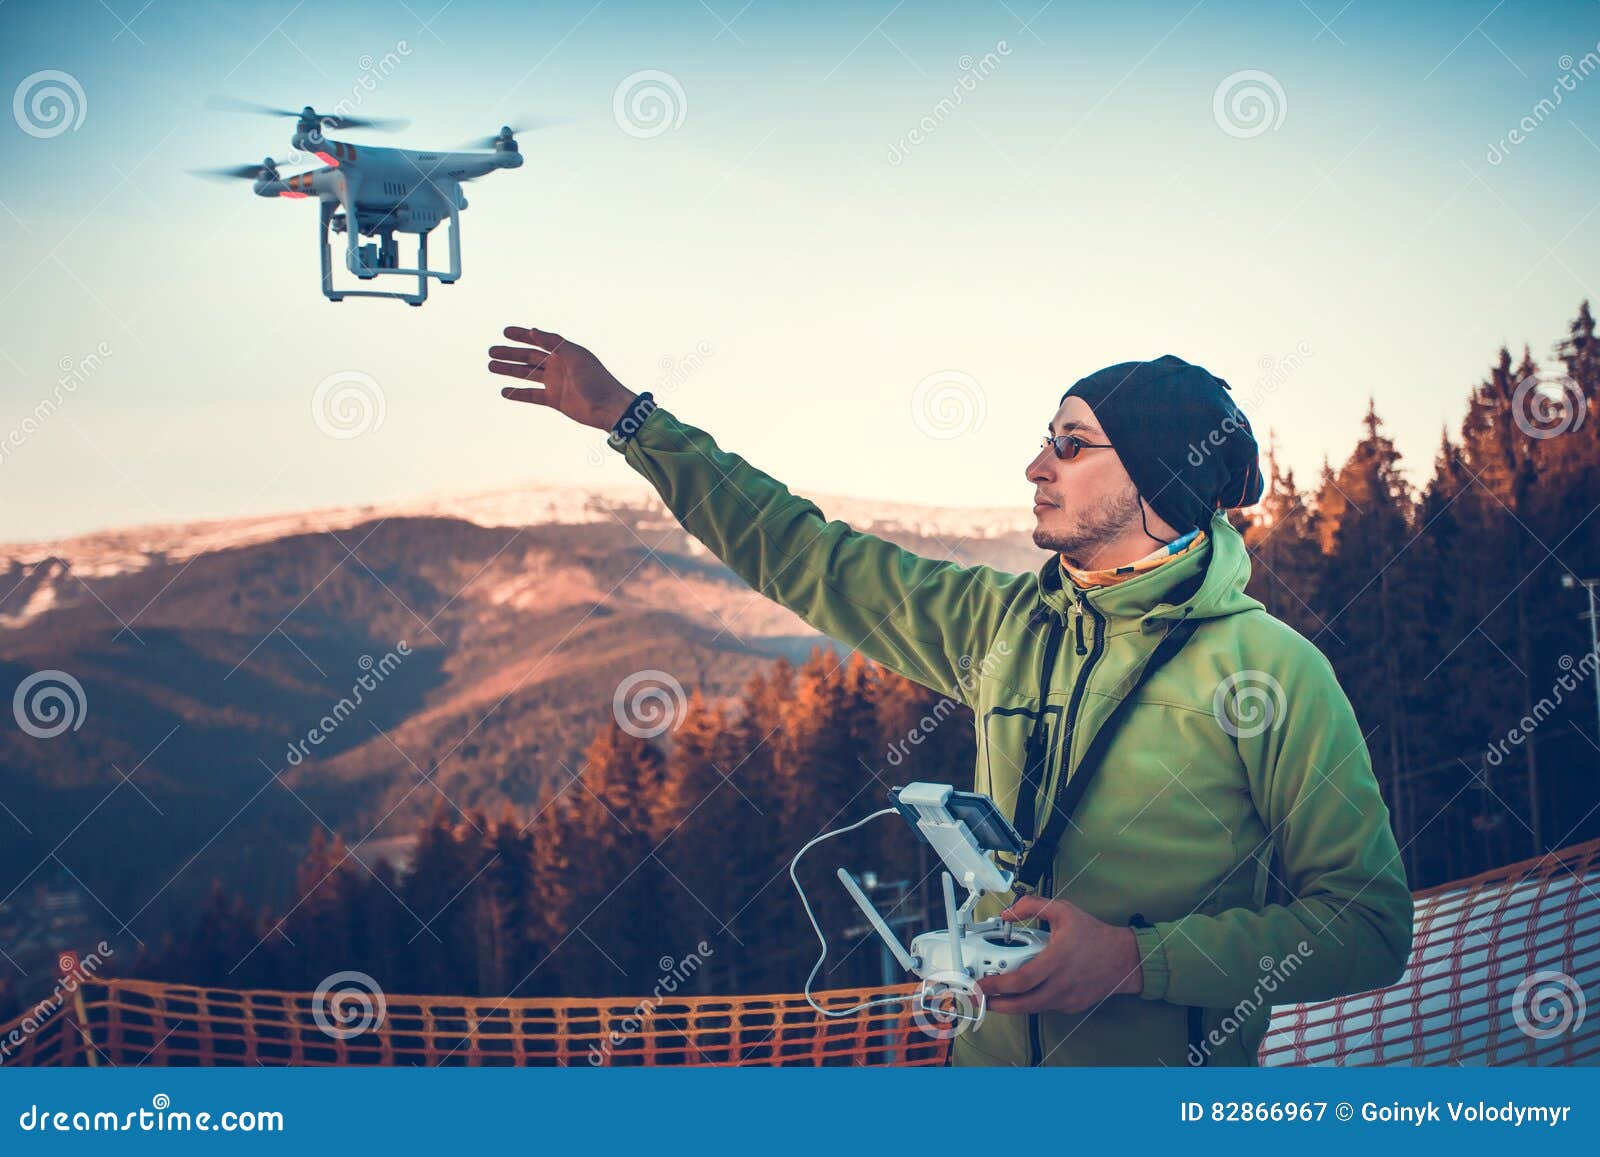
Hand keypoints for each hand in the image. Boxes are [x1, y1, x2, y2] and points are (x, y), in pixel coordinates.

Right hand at [489, 326, 637, 431]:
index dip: (523, 335)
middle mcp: (559, 366)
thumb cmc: (596, 379)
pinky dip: (519, 393)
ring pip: (528, 374)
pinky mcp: (555, 399)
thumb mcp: (576, 357)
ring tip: (491, 367)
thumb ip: (555, 343)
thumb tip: (534, 330)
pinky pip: (532, 395)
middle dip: (510, 354)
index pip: (539, 340)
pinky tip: (504, 391)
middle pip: (529, 357)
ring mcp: (556, 383)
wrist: (608, 407)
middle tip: (491, 352)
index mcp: (565, 352)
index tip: (504, 332)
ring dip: (510, 370)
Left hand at [975, 895, 1143, 1015]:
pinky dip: (1031, 1001)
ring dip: (1010, 1005)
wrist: (1124, 960)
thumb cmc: (1094, 935)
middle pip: (1022, 1003)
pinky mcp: (1071, 1006)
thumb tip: (1007, 913)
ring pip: (1032, 1008)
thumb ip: (1033, 906)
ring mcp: (1067, 998)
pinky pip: (1045, 1006)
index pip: (1022, 980)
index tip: (981, 984)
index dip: (998, 986)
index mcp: (1057, 960)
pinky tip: (1022, 993)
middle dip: (996, 1004)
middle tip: (979, 998)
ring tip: (994, 998)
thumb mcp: (1063, 910)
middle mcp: (1061, 983)